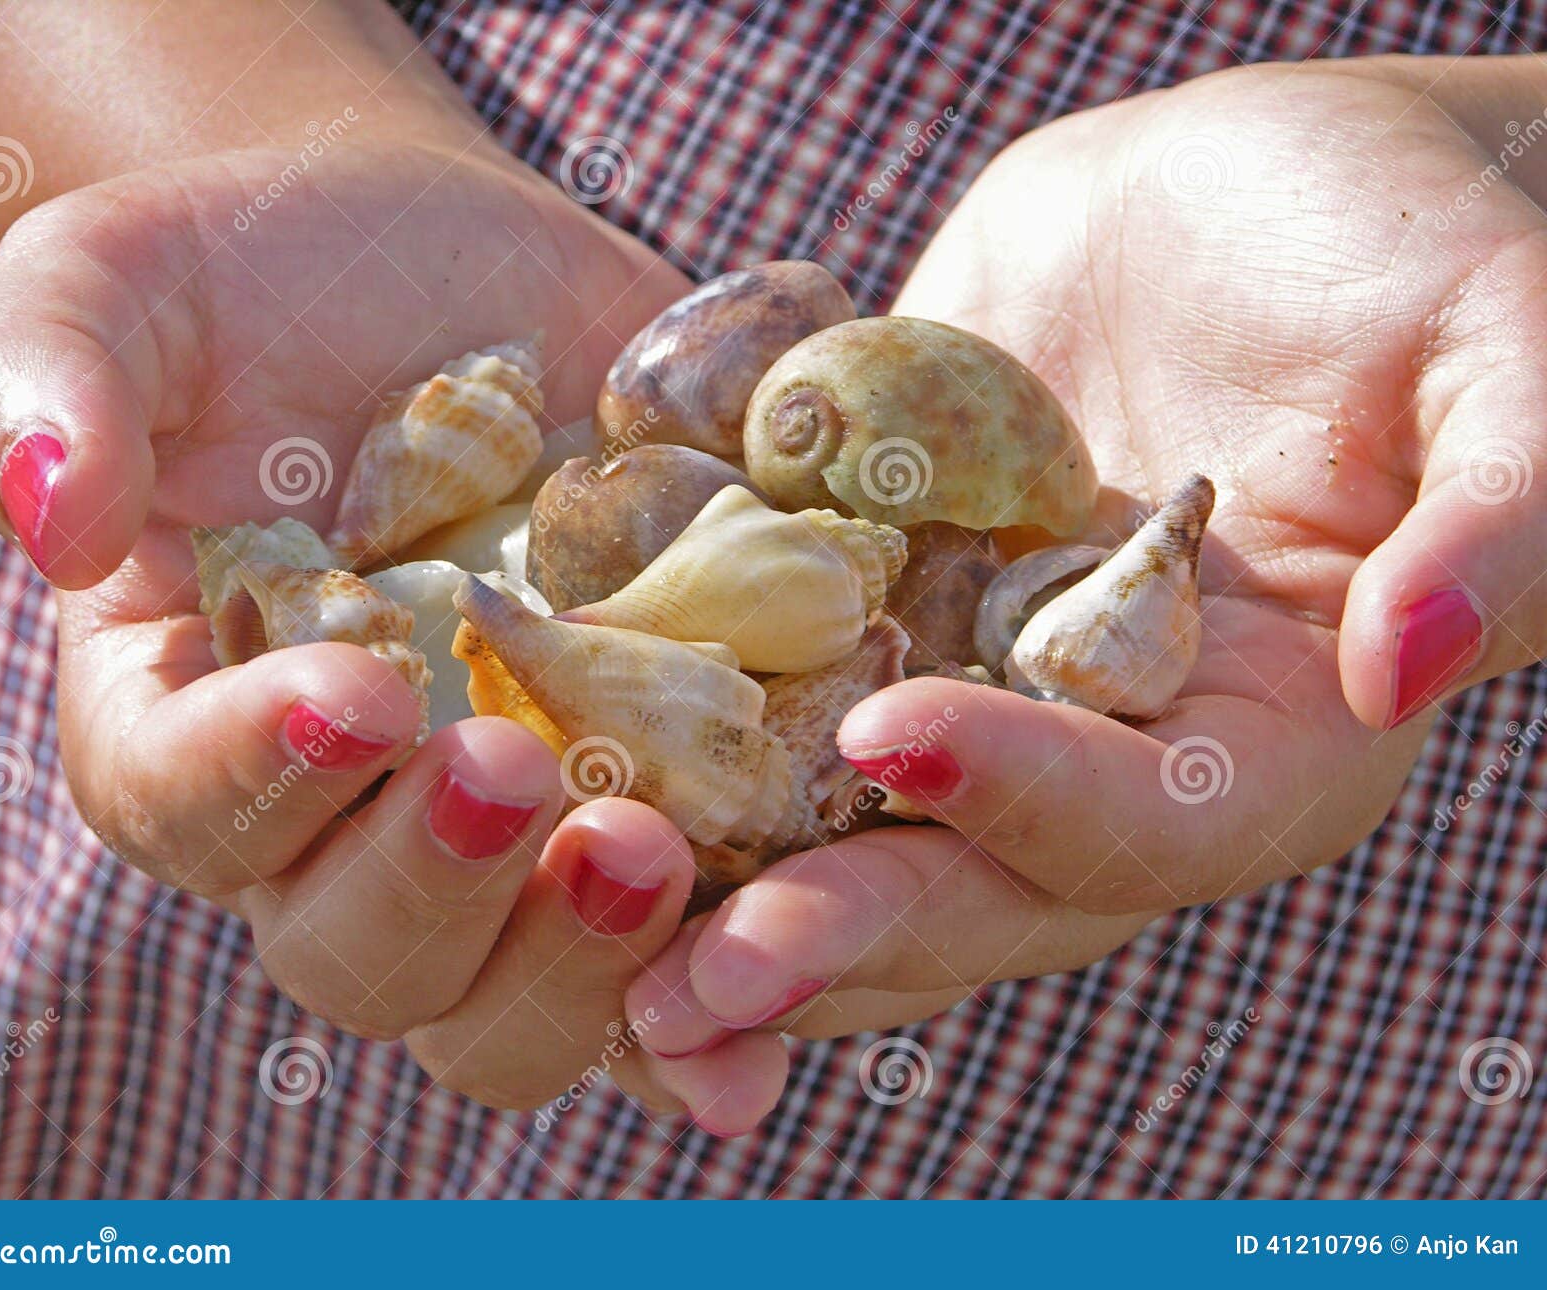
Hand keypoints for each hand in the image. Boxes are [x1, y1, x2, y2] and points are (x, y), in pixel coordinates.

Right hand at [0, 137, 703, 1109]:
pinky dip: (714, 995)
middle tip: (513, 770)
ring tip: (652, 850)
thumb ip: (52, 379)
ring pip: (510, 1003)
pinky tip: (766, 992)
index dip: (262, 775)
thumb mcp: (130, 285)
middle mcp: (342, 817)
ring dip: (577, 965)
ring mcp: (506, 829)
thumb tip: (56, 518)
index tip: (361, 692)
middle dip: (432, 887)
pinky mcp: (641, 800)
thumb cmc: (266, 282)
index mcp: (189, 714)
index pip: (184, 802)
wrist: (459, 281)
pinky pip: (673, 956)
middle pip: (358, 949)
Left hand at [624, 55, 1546, 1129]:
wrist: (1242, 200)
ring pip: (850, 837)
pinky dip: (678, 758)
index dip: (1028, 798)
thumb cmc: (1409, 259)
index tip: (895, 737)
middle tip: (694, 973)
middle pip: (973, 880)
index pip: (1148, 817)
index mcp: (1264, 740)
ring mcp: (979, 695)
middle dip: (842, 924)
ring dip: (728, 895)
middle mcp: (1106, 755)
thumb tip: (1413, 652)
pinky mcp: (879, 620)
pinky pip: (773, 709)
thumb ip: (1504, 511)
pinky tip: (560, 779)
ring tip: (584, 926)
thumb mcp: (1500, 357)